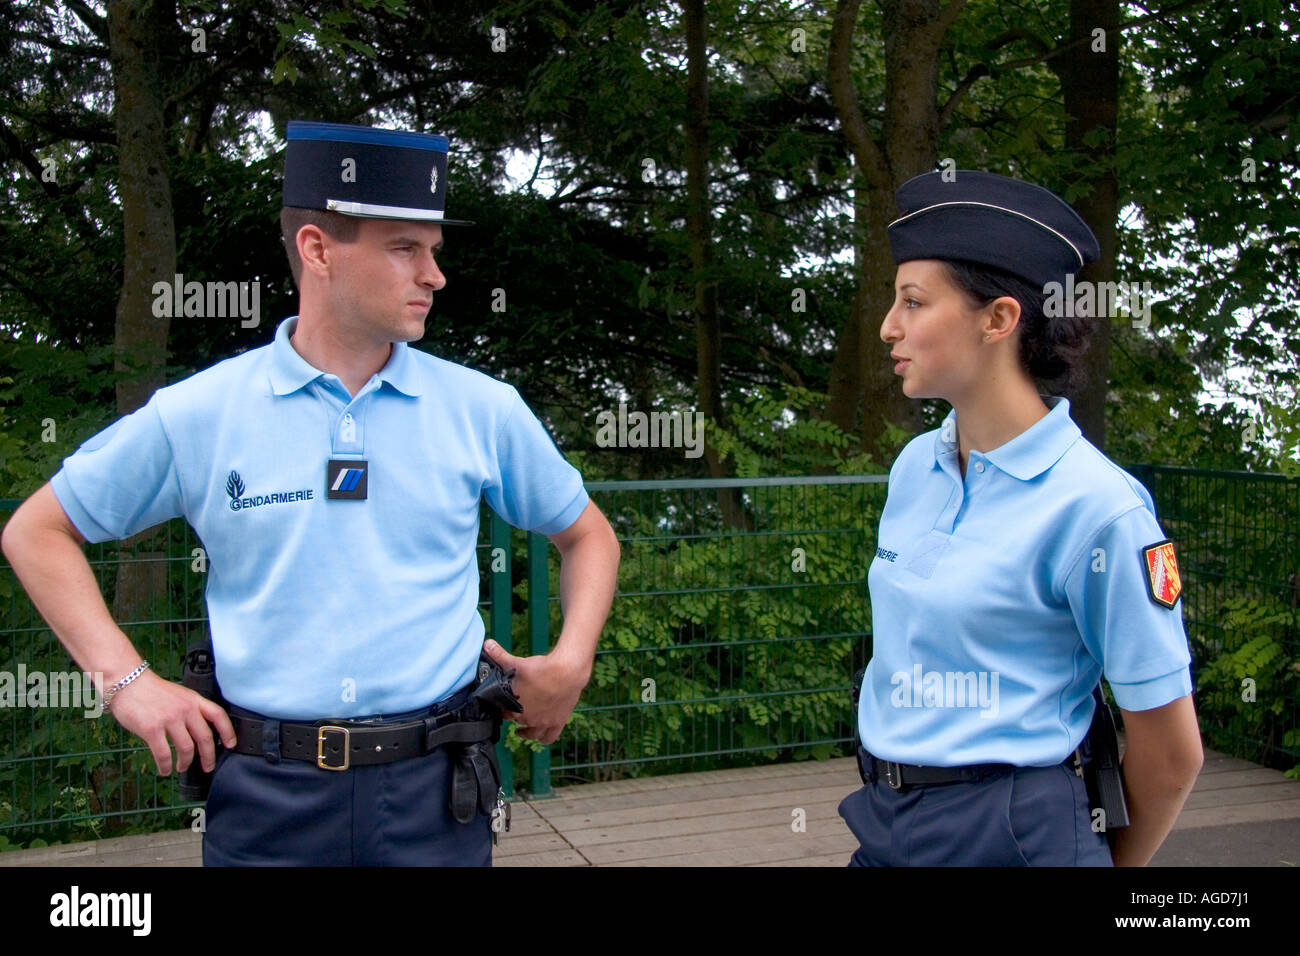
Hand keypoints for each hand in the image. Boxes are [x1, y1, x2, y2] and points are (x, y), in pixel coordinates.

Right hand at [106, 670, 237, 775]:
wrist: (127, 682)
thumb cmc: (151, 690)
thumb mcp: (179, 694)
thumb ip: (190, 709)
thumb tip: (198, 731)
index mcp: (193, 700)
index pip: (218, 715)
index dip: (228, 731)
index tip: (231, 744)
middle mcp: (185, 709)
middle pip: (205, 737)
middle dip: (209, 756)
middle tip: (208, 767)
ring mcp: (169, 719)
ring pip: (186, 748)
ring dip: (186, 762)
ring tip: (182, 767)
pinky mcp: (152, 729)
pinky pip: (164, 754)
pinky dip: (166, 766)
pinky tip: (165, 769)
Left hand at [481, 639, 589, 744]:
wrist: (566, 671)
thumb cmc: (542, 667)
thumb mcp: (517, 662)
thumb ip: (499, 655)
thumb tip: (486, 644)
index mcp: (514, 706)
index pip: (503, 712)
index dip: (503, 708)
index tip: (504, 703)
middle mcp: (527, 718)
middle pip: (517, 721)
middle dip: (515, 716)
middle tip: (515, 709)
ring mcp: (542, 722)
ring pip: (531, 734)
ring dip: (526, 733)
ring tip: (521, 731)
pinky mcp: (557, 722)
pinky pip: (549, 737)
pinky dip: (544, 738)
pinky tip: (541, 736)